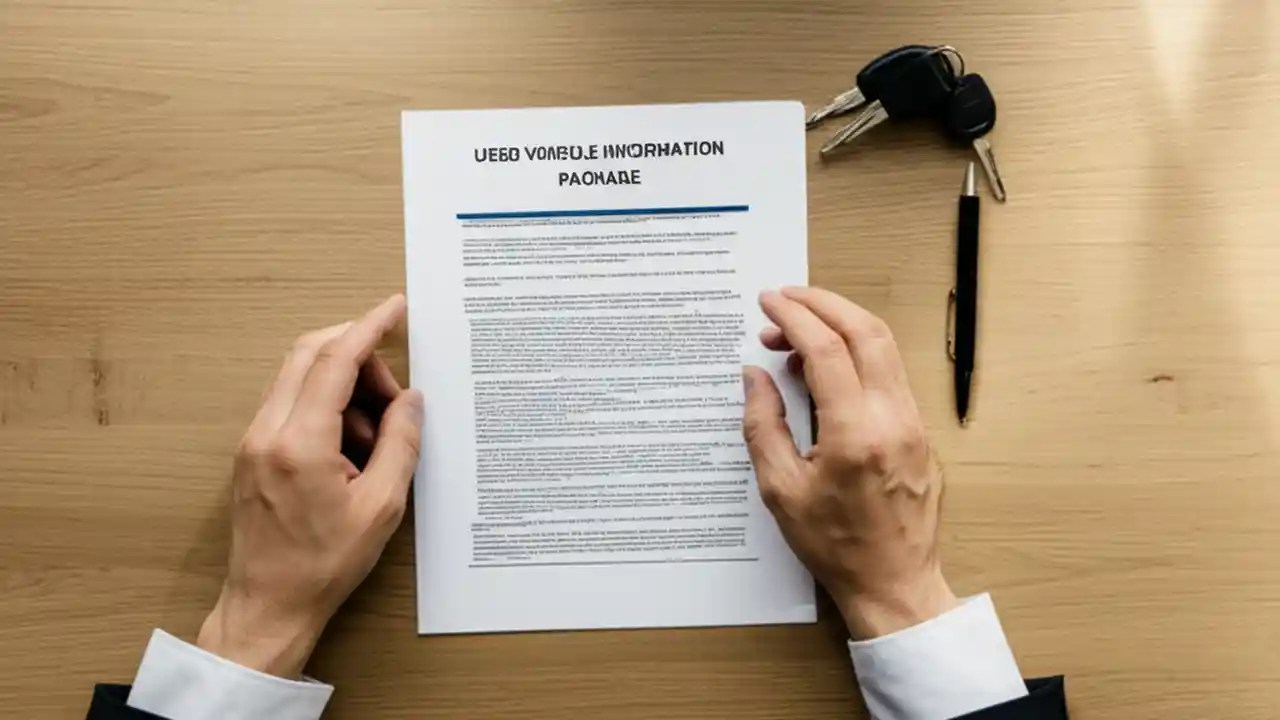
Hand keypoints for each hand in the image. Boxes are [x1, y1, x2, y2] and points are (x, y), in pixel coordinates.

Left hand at [197, 294, 423, 677]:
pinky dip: (326, 407)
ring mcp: (253, 440)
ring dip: (344, 387)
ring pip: (300, 378)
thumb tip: (411, 400)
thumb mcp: (381, 507)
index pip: (334, 360)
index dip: (369, 327)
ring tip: (377, 436)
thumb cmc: (323, 565)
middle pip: (310, 355)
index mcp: (299, 442)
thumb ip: (400, 443)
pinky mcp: (251, 452)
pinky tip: (352, 447)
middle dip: (359, 356)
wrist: (268, 605)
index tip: (395, 308)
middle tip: (395, 392)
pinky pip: (292, 404)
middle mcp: (267, 431)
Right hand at [742, 287, 956, 638]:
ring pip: (884, 347)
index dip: (793, 316)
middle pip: (865, 330)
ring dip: (840, 325)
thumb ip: (763, 425)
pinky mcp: (919, 431)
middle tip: (783, 300)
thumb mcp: (780, 490)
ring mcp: (912, 422)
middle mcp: (892, 418)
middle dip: (822, 303)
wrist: (895, 584)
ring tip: (794, 335)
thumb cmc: (835, 546)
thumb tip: (755, 375)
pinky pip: (889, 373)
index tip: (767, 302)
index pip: (825, 349)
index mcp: (854, 433)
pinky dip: (856, 354)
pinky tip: (823, 368)